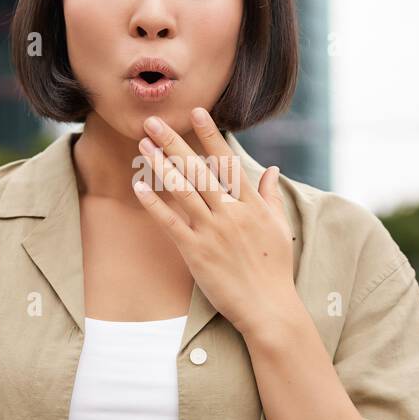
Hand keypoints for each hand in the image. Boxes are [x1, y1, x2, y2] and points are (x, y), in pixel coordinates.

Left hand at [132, 108, 299, 337]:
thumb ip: (271, 196)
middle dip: (174, 142)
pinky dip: (154, 203)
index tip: (196, 112)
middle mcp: (231, 213)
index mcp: (252, 204)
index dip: (210, 135)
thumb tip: (272, 170)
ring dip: (160, 165)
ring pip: (182, 190)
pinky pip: (170, 223)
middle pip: (198, 169)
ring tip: (143, 145)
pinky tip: (139, 186)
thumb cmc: (276, 269)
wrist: (268, 307)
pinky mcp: (196, 252)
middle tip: (154, 121)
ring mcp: (212, 232)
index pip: (227, 161)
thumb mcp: (279, 227)